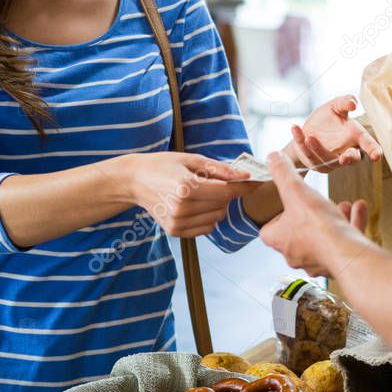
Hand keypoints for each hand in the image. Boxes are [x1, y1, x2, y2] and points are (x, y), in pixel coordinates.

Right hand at [126, 152, 256, 237]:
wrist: (134, 181)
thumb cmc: (163, 165)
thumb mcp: (190, 159)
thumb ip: (219, 168)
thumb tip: (243, 175)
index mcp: (186, 187)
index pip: (226, 191)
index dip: (244, 186)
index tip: (257, 182)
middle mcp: (182, 208)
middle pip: (223, 205)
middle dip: (226, 193)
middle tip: (215, 182)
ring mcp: (177, 222)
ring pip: (217, 218)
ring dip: (217, 206)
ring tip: (201, 193)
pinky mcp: (175, 231)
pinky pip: (207, 227)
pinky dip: (208, 217)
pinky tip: (195, 205)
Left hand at [260, 152, 368, 275]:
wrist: (346, 253)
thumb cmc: (317, 226)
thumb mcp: (296, 190)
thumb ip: (283, 173)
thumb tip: (272, 158)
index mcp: (279, 240)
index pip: (268, 230)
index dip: (276, 216)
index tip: (286, 203)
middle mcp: (295, 254)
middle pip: (298, 233)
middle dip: (311, 215)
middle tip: (317, 202)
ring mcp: (317, 261)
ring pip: (323, 238)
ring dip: (333, 218)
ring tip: (342, 204)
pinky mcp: (338, 262)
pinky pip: (343, 242)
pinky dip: (351, 225)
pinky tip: (359, 208)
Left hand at [285, 95, 382, 170]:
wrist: (307, 129)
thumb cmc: (326, 119)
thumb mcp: (335, 107)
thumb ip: (344, 102)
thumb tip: (353, 103)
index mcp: (355, 138)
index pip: (368, 145)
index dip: (374, 151)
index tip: (377, 156)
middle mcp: (346, 151)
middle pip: (352, 158)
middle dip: (350, 158)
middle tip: (345, 158)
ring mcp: (331, 160)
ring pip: (326, 159)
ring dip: (318, 149)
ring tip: (310, 137)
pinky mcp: (315, 163)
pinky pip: (308, 155)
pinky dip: (301, 142)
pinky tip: (295, 128)